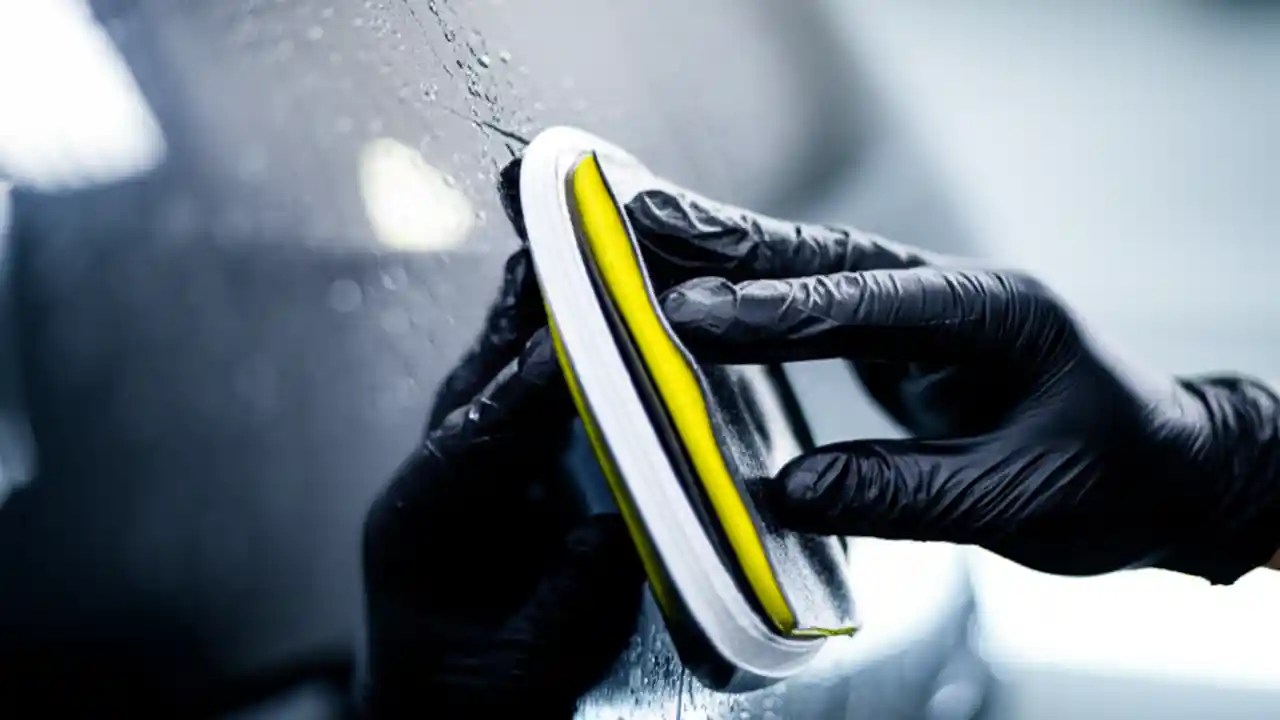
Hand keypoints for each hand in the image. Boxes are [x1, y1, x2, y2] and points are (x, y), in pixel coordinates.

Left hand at [360, 250, 642, 716]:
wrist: (442, 713)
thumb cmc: (470, 702)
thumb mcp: (526, 671)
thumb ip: (573, 597)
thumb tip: (629, 522)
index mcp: (418, 524)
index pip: (475, 438)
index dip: (528, 386)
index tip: (574, 338)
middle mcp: (436, 480)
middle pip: (480, 378)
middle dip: (523, 310)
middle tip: (566, 233)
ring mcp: (467, 471)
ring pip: (499, 374)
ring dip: (541, 314)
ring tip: (589, 245)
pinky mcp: (503, 473)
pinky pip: (527, 399)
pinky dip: (561, 352)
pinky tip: (600, 313)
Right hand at [627, 186, 1279, 583]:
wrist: (1160, 471)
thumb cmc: (1109, 482)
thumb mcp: (1020, 501)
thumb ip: (904, 493)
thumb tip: (787, 491)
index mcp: (996, 313)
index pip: (871, 301)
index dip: (777, 310)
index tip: (690, 314)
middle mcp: (951, 291)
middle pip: (828, 252)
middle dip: (730, 238)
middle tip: (634, 216)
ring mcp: (923, 306)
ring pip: (812, 262)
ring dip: (727, 247)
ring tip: (637, 224)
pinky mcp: (897, 334)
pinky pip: (812, 300)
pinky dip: (748, 287)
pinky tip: (691, 279)